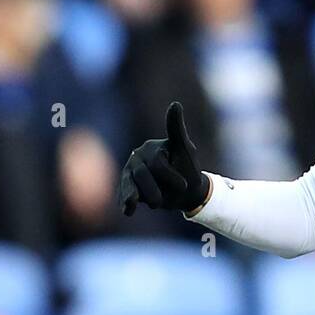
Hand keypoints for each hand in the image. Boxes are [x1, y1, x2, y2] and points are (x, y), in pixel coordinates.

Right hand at [117, 102, 208, 217]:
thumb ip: (176, 129)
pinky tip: (128, 210)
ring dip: (146, 198)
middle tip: (177, 193)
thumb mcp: (185, 149)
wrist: (186, 193)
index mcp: (151, 148)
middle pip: (143, 176)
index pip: (157, 164)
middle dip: (158, 190)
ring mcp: (132, 172)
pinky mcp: (129, 186)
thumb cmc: (188, 169)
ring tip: (158, 204)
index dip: (171, 176)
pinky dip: (127, 201)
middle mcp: (138, 157)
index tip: (183, 186)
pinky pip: (126, 193)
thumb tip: (175, 104)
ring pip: (132, 186)